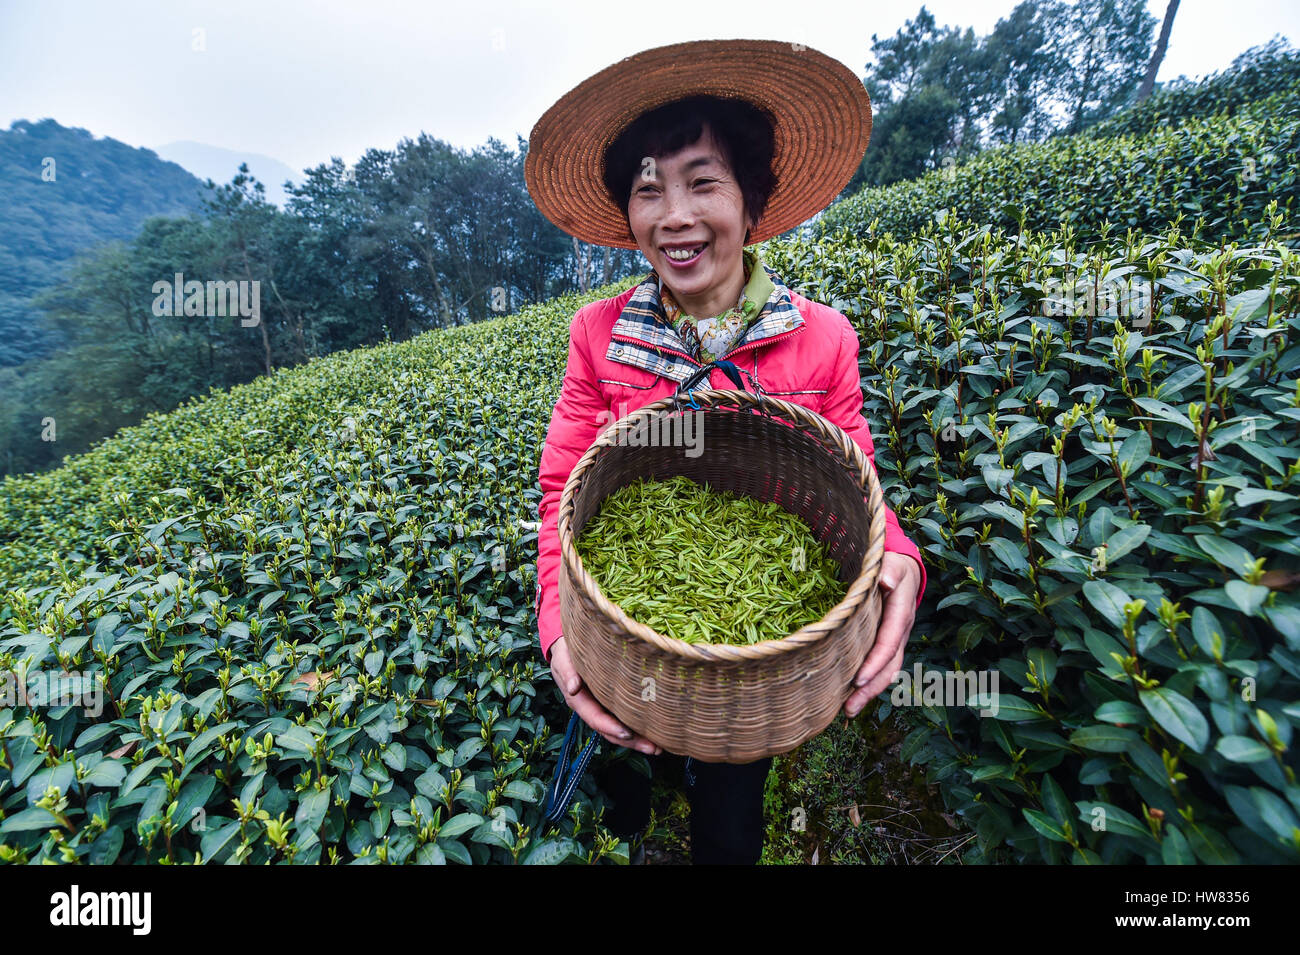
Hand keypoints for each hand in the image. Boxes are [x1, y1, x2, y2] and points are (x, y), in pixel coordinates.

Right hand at [549, 636, 662, 755]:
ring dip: (638, 740)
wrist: (567, 646)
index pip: (596, 719)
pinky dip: (638, 727)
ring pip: (619, 729)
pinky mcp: (611, 702)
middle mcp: (591, 708)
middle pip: (611, 731)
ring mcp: (602, 707)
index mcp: (579, 700)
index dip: (611, 728)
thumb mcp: (563, 659)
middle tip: (653, 749)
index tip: (627, 734)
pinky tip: (655, 733)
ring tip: (659, 747)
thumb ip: (567, 672)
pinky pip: (624, 718)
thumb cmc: (566, 651)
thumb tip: (573, 689)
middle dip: (631, 742)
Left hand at [843, 552, 920, 717]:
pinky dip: (868, 684)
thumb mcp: (891, 563)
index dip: (875, 663)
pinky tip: (850, 696)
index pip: (888, 643)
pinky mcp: (887, 645)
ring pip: (887, 672)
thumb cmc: (892, 565)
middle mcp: (901, 631)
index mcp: (901, 613)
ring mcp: (896, 640)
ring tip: (848, 711)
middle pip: (889, 666)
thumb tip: (885, 579)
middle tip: (849, 708)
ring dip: (869, 693)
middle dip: (871, 689)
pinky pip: (881, 668)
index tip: (858, 680)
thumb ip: (888, 571)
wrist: (904, 570)